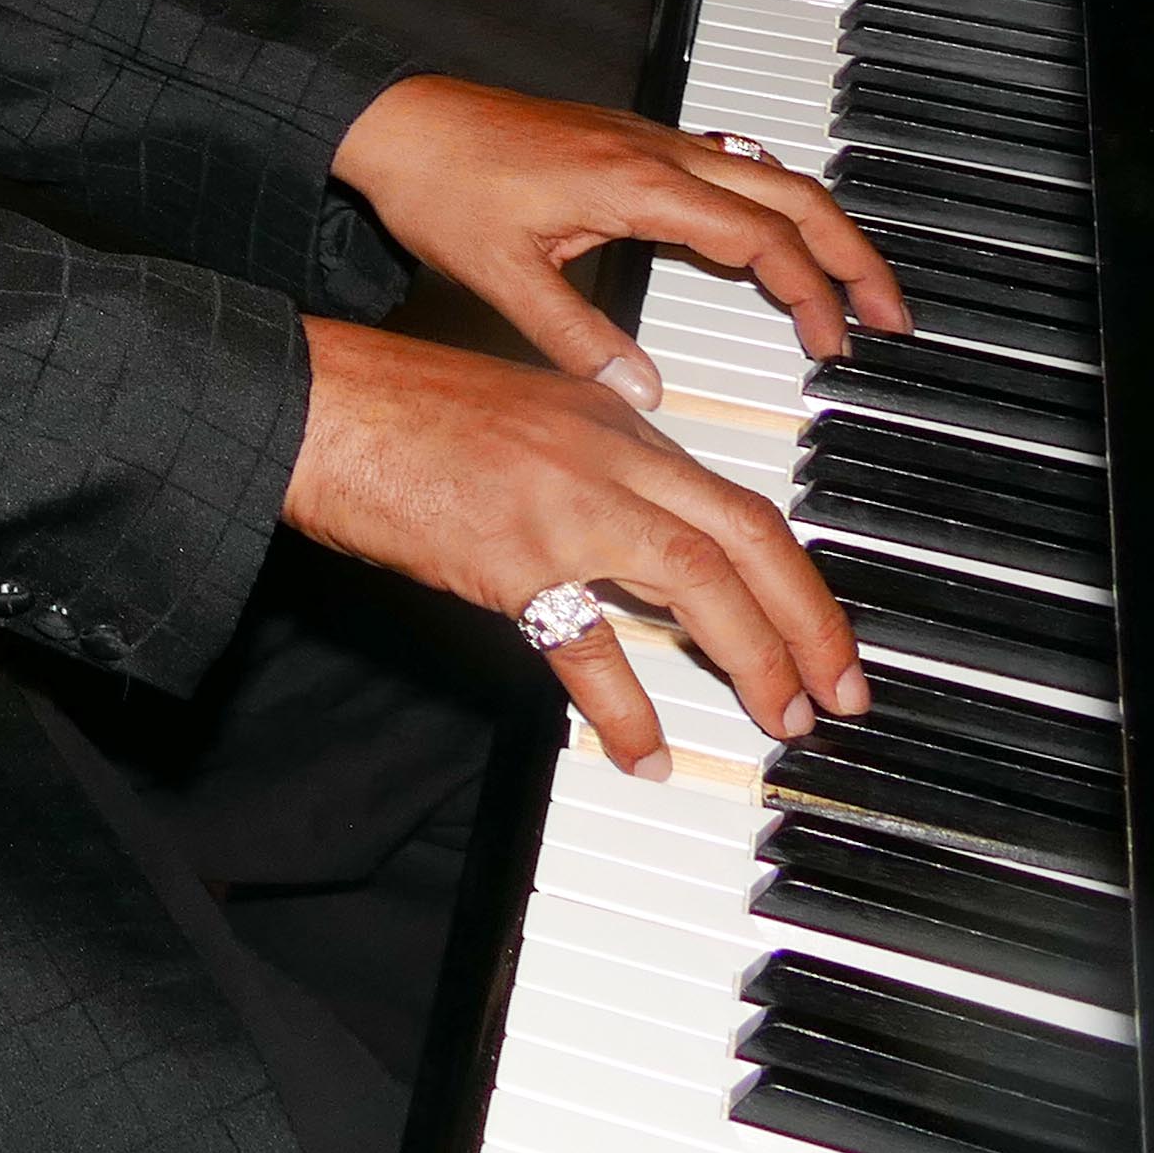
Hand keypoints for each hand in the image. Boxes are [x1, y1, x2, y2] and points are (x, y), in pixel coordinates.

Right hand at [286, 316, 868, 775]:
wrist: (315, 404)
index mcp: (609, 415)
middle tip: (837, 692)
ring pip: (701, 579)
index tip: (818, 633)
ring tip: (775, 717)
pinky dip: (626, 706)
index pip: (733, 499)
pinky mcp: (511, 555)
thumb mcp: (517, 413)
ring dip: (754, 657)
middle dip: (811, 622)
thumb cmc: (394, 409)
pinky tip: (642, 748)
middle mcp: (604, 450)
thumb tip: (637, 540)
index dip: (791, 575)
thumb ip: (586, 463)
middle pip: (749, 536)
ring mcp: (563, 501)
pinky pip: (590, 642)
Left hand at [329, 74, 909, 405]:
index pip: (757, 238)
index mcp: (636, 183)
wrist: (393, 120)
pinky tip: (776, 239)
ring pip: (767, 172)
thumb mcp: (502, 276)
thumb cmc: (438, 185)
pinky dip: (773, 203)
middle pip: (791, 194)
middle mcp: (654, 151)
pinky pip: (729, 163)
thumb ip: (578, 338)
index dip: (808, 292)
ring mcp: (645, 138)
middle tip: (892, 316)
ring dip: (820, 225)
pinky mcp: (629, 138)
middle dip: (853, 254)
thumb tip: (646, 394)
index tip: (832, 344)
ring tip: (854, 285)